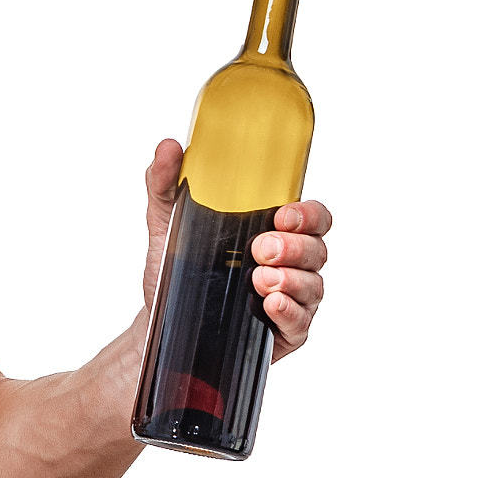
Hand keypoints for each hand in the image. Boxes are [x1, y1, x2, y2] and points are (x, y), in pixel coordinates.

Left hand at [140, 138, 329, 362]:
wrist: (160, 319)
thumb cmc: (175, 267)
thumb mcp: (166, 221)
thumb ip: (165, 183)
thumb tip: (169, 146)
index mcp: (271, 231)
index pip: (312, 216)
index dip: (308, 214)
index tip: (282, 215)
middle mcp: (290, 263)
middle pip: (318, 249)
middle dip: (295, 247)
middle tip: (261, 249)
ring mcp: (291, 298)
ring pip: (313, 285)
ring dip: (291, 280)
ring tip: (259, 279)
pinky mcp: (284, 331)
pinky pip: (301, 322)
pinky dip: (289, 311)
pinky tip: (270, 304)